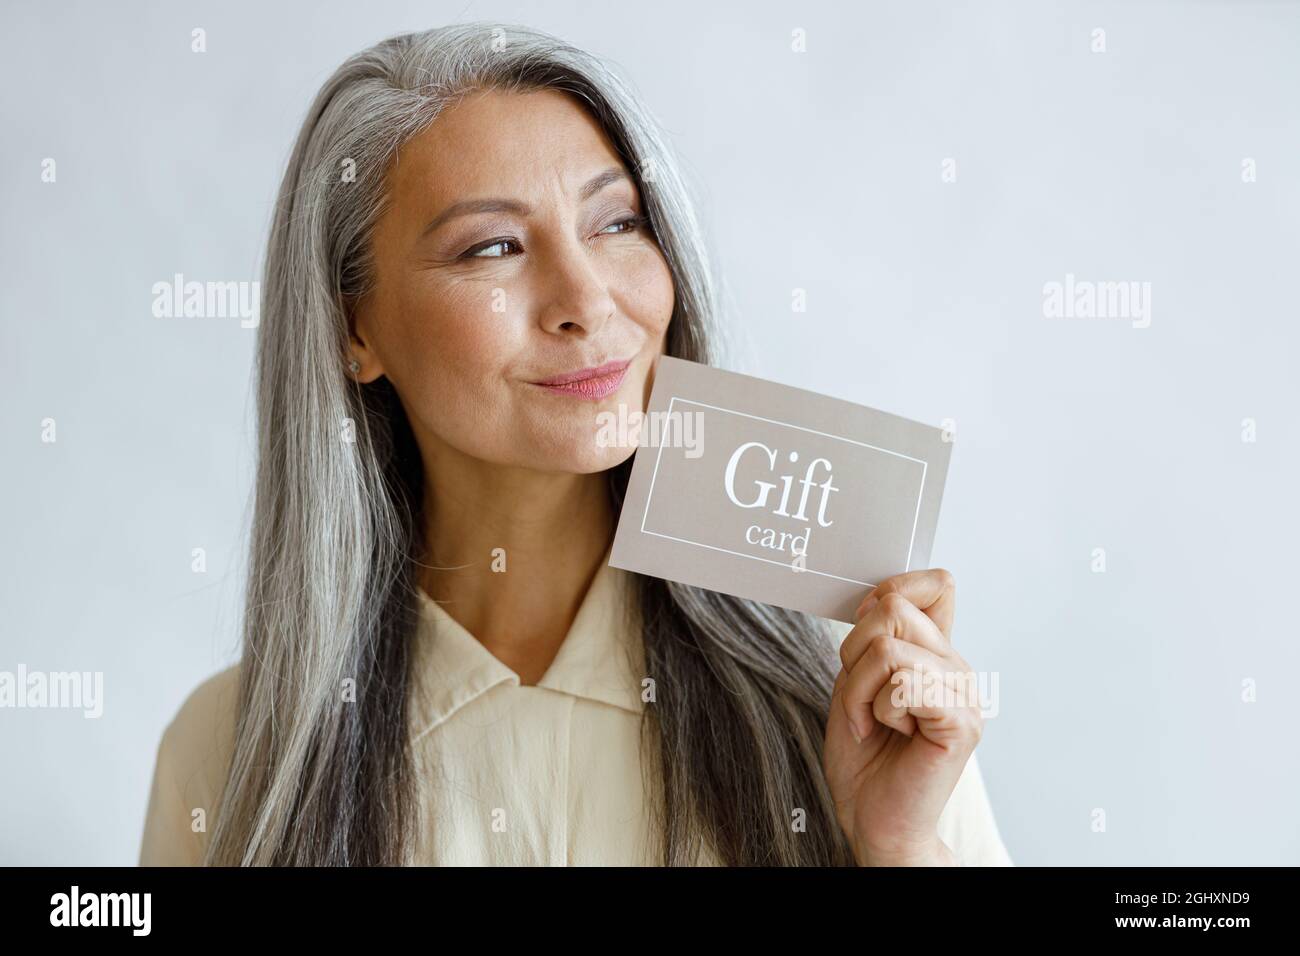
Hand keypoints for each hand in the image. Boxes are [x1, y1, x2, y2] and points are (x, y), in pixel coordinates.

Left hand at [822, 569, 982, 865]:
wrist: (873, 819)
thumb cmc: (865, 758)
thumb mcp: (856, 681)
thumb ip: (873, 638)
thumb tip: (884, 597)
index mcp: (936, 654)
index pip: (936, 584)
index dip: (892, 591)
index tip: (864, 637)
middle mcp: (957, 668)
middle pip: (894, 608)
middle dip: (853, 654)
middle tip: (860, 700)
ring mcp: (964, 694)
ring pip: (888, 648)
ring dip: (859, 690)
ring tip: (871, 721)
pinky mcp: (960, 723)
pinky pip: (902, 684)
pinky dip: (877, 709)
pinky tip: (888, 733)